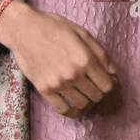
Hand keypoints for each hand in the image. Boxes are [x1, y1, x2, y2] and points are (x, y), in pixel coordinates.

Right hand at [0, 0, 118, 117]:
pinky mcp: (44, 90)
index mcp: (85, 59)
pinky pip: (62, 109)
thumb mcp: (83, 34)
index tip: (109, 81)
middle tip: (96, 86)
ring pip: (82, 105)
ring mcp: (58, 84)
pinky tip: (75, 107)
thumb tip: (113, 72)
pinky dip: (72, 111)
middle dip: (100, 92)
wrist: (25, 30)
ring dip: (88, 102)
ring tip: (86, 94)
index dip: (111, 84)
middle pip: (96, 96)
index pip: (107, 85)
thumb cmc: (55, 28)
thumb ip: (101, 54)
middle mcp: (73, 74)